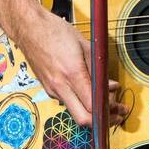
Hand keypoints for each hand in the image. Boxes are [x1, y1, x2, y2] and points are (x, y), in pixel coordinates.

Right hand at [13, 8, 124, 128]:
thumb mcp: (85, 45)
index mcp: (72, 73)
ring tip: (107, 99)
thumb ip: (98, 68)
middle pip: (83, 119)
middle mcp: (60, 86)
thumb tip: (110, 85)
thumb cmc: (55, 31)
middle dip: (102, 120)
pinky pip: (68, 101)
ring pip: (76, 111)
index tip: (119, 107)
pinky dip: (81, 101)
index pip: (92, 105)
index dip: (108, 109)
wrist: (28, 28)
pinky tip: (89, 91)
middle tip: (116, 114)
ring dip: (92, 110)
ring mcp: (52, 89)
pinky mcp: (48, 89)